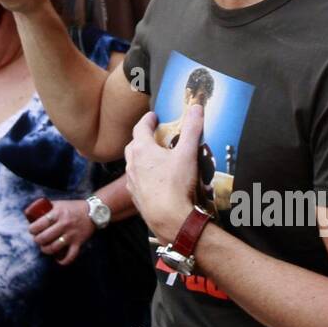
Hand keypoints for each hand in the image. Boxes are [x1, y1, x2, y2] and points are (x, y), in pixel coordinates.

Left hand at [28, 199, 94, 266]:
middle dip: (37, 240)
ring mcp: (72, 235)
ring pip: (54, 247)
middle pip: (45, 237)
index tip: (32, 230)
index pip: (40, 224)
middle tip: (37, 239)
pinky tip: (58, 259)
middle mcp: (64, 224)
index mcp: (58, 213)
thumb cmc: (73, 207)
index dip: (32, 229)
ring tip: (44, 248)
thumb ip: (47, 207)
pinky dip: (63, 260)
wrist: (94, 212)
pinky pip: (70, 255)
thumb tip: (31, 212)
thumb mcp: (59, 203)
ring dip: (46, 250)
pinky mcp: (78, 242)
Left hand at [125, 103, 202, 245]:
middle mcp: (132, 163)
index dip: (147, 120)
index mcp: (142, 149)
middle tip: (154, 135)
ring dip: (141, 157)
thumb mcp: (187, 153)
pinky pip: (136, 180)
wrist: (168, 218)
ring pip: (133, 164)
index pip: (140, 127)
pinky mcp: (136, 196)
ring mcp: (132, 181)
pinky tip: (154, 180)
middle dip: (142, 138)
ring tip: (154, 157)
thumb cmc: (176, 184)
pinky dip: (143, 175)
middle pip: (133, 145)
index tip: (153, 116)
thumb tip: (195, 108)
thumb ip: (192, 129)